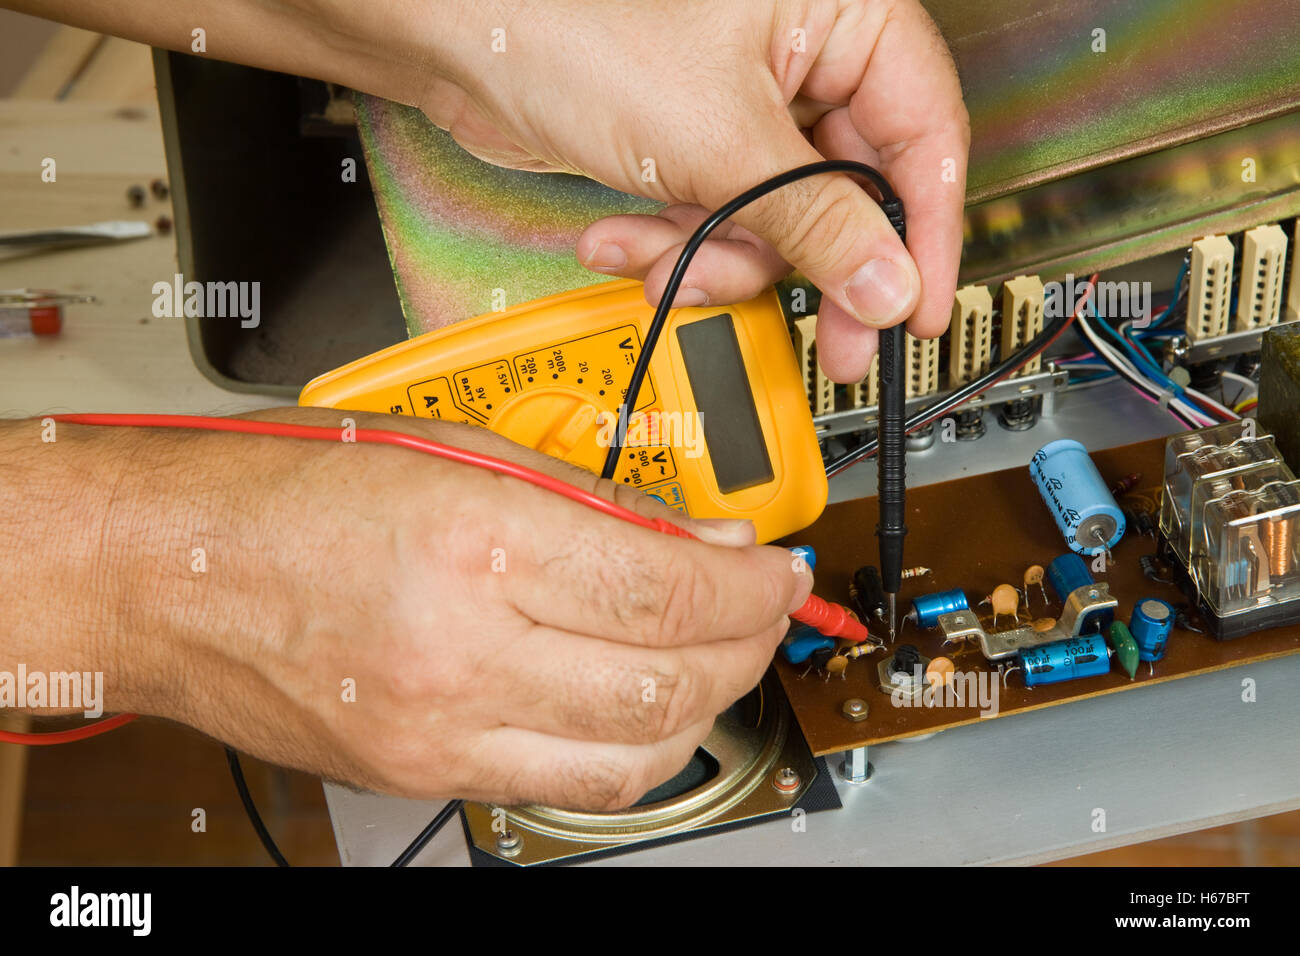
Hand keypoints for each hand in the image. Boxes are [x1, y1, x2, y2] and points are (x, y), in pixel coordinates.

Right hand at [41, 410, 810, 808]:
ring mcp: (440, 732)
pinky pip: (567, 789)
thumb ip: (581, 500)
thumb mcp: (448, 449)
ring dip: (705, 708)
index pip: (668, 588)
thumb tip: (685, 540)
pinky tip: (643, 706)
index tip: (775, 567)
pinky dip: (631, 753)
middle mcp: (461, 653)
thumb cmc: (279, 492)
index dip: (751, 583)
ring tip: (718, 658)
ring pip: (634, 758)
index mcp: (474, 543)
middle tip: (764, 609)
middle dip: (749, 646)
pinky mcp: (421, 775)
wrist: (162, 572)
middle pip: (670, 683)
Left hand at [414, 0, 968, 381]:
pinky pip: (718, 220)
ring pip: (778, 222)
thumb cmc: (572, 25)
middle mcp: (802, 54)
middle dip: (811, 266)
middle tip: (835, 339)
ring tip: (663, 259)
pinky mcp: (693, 145)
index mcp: (841, 12)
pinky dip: (674, 245)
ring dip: (719, 259)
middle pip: (852, 190)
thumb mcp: (721, 139)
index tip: (917, 305)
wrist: (452, 39)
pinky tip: (623, 237)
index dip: (926, 230)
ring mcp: (745, 105)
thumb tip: (889, 283)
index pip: (923, 131)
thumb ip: (818, 220)